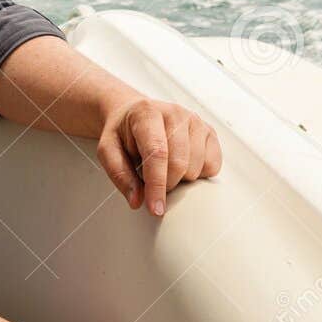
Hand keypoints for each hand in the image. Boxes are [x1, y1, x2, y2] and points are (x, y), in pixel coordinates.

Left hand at [95, 95, 221, 216]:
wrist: (135, 112)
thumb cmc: (123, 132)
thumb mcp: (108, 149)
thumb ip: (119, 174)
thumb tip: (137, 200)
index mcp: (147, 112)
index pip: (157, 153)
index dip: (156, 184)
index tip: (155, 209)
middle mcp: (175, 113)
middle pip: (179, 163)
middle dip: (166, 184)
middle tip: (151, 182)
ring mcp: (195, 121)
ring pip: (197, 167)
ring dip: (181, 179)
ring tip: (165, 168)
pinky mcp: (209, 131)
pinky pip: (212, 165)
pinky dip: (198, 174)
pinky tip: (182, 165)